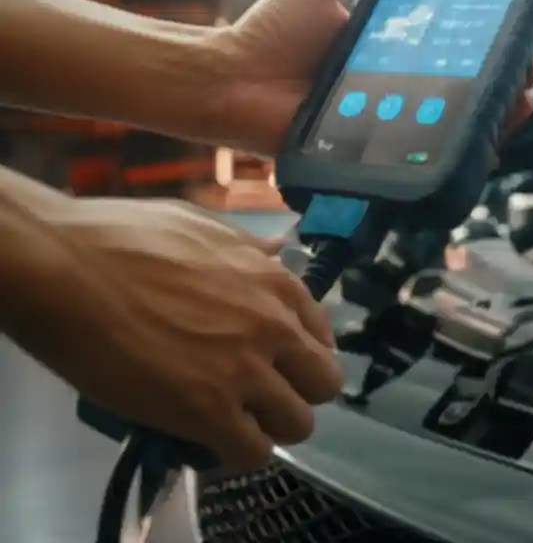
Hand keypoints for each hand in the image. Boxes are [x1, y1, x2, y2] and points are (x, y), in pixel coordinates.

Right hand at [14, 198, 340, 470]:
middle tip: (258, 396)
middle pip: (323, 384)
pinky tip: (211, 443)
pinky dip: (236, 453)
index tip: (273, 363)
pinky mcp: (207, 412)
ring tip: (233, 422)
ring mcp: (244, 371)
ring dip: (269, 427)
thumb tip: (279, 250)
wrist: (63, 268)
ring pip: (297, 423)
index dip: (298, 354)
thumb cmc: (120, 237)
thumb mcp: (202, 225)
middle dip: (296, 392)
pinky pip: (252, 452)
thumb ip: (248, 248)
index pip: (321, 334)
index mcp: (275, 282)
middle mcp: (274, 327)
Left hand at [215, 0, 532, 155]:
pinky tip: (485, 142)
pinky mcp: (379, 152)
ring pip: (459, 126)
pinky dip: (462, 154)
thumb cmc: (267, 34)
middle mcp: (400, 85)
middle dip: (508, 82)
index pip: (456, 46)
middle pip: (469, 89)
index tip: (518, 33)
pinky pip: (426, 158)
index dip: (492, 42)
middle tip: (524, 72)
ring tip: (515, 106)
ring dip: (497, 117)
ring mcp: (393, 121)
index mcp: (393, 47)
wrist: (231, 82)